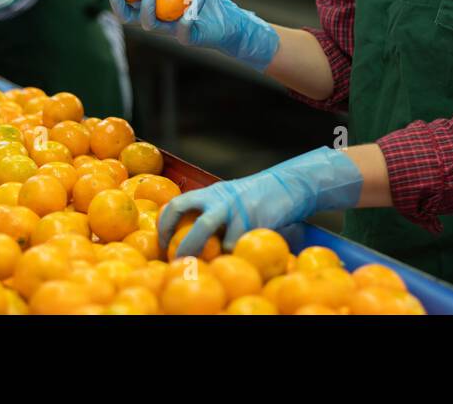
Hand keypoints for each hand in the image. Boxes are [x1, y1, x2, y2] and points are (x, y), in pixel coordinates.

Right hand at [103, 0, 278, 70]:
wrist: (231, 19)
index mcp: (153, 6)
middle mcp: (158, 21)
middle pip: (127, 16)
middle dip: (118, 1)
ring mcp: (171, 31)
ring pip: (149, 25)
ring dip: (147, 5)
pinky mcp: (188, 39)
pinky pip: (184, 28)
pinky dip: (190, 11)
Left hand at [157, 147, 362, 256]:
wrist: (289, 184)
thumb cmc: (258, 196)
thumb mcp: (231, 197)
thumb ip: (214, 211)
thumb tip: (194, 240)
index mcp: (211, 193)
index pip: (177, 203)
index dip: (165, 224)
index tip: (162, 242)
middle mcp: (220, 199)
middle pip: (187, 216)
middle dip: (180, 244)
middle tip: (176, 261)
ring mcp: (236, 209)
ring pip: (208, 231)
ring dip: (199, 252)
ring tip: (198, 268)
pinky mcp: (253, 221)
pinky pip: (235, 244)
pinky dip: (230, 256)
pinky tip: (231, 262)